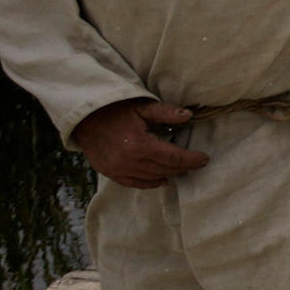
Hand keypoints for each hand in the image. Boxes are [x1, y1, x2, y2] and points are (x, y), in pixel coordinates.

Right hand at [72, 99, 207, 186]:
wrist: (84, 117)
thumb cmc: (116, 110)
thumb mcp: (142, 106)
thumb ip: (165, 112)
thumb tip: (188, 116)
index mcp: (139, 145)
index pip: (173, 158)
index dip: (191, 160)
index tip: (205, 159)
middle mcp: (128, 161)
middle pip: (165, 169)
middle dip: (184, 167)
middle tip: (197, 163)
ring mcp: (117, 169)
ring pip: (151, 177)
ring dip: (169, 174)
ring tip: (182, 169)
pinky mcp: (109, 172)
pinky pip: (134, 183)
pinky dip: (150, 183)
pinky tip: (162, 179)